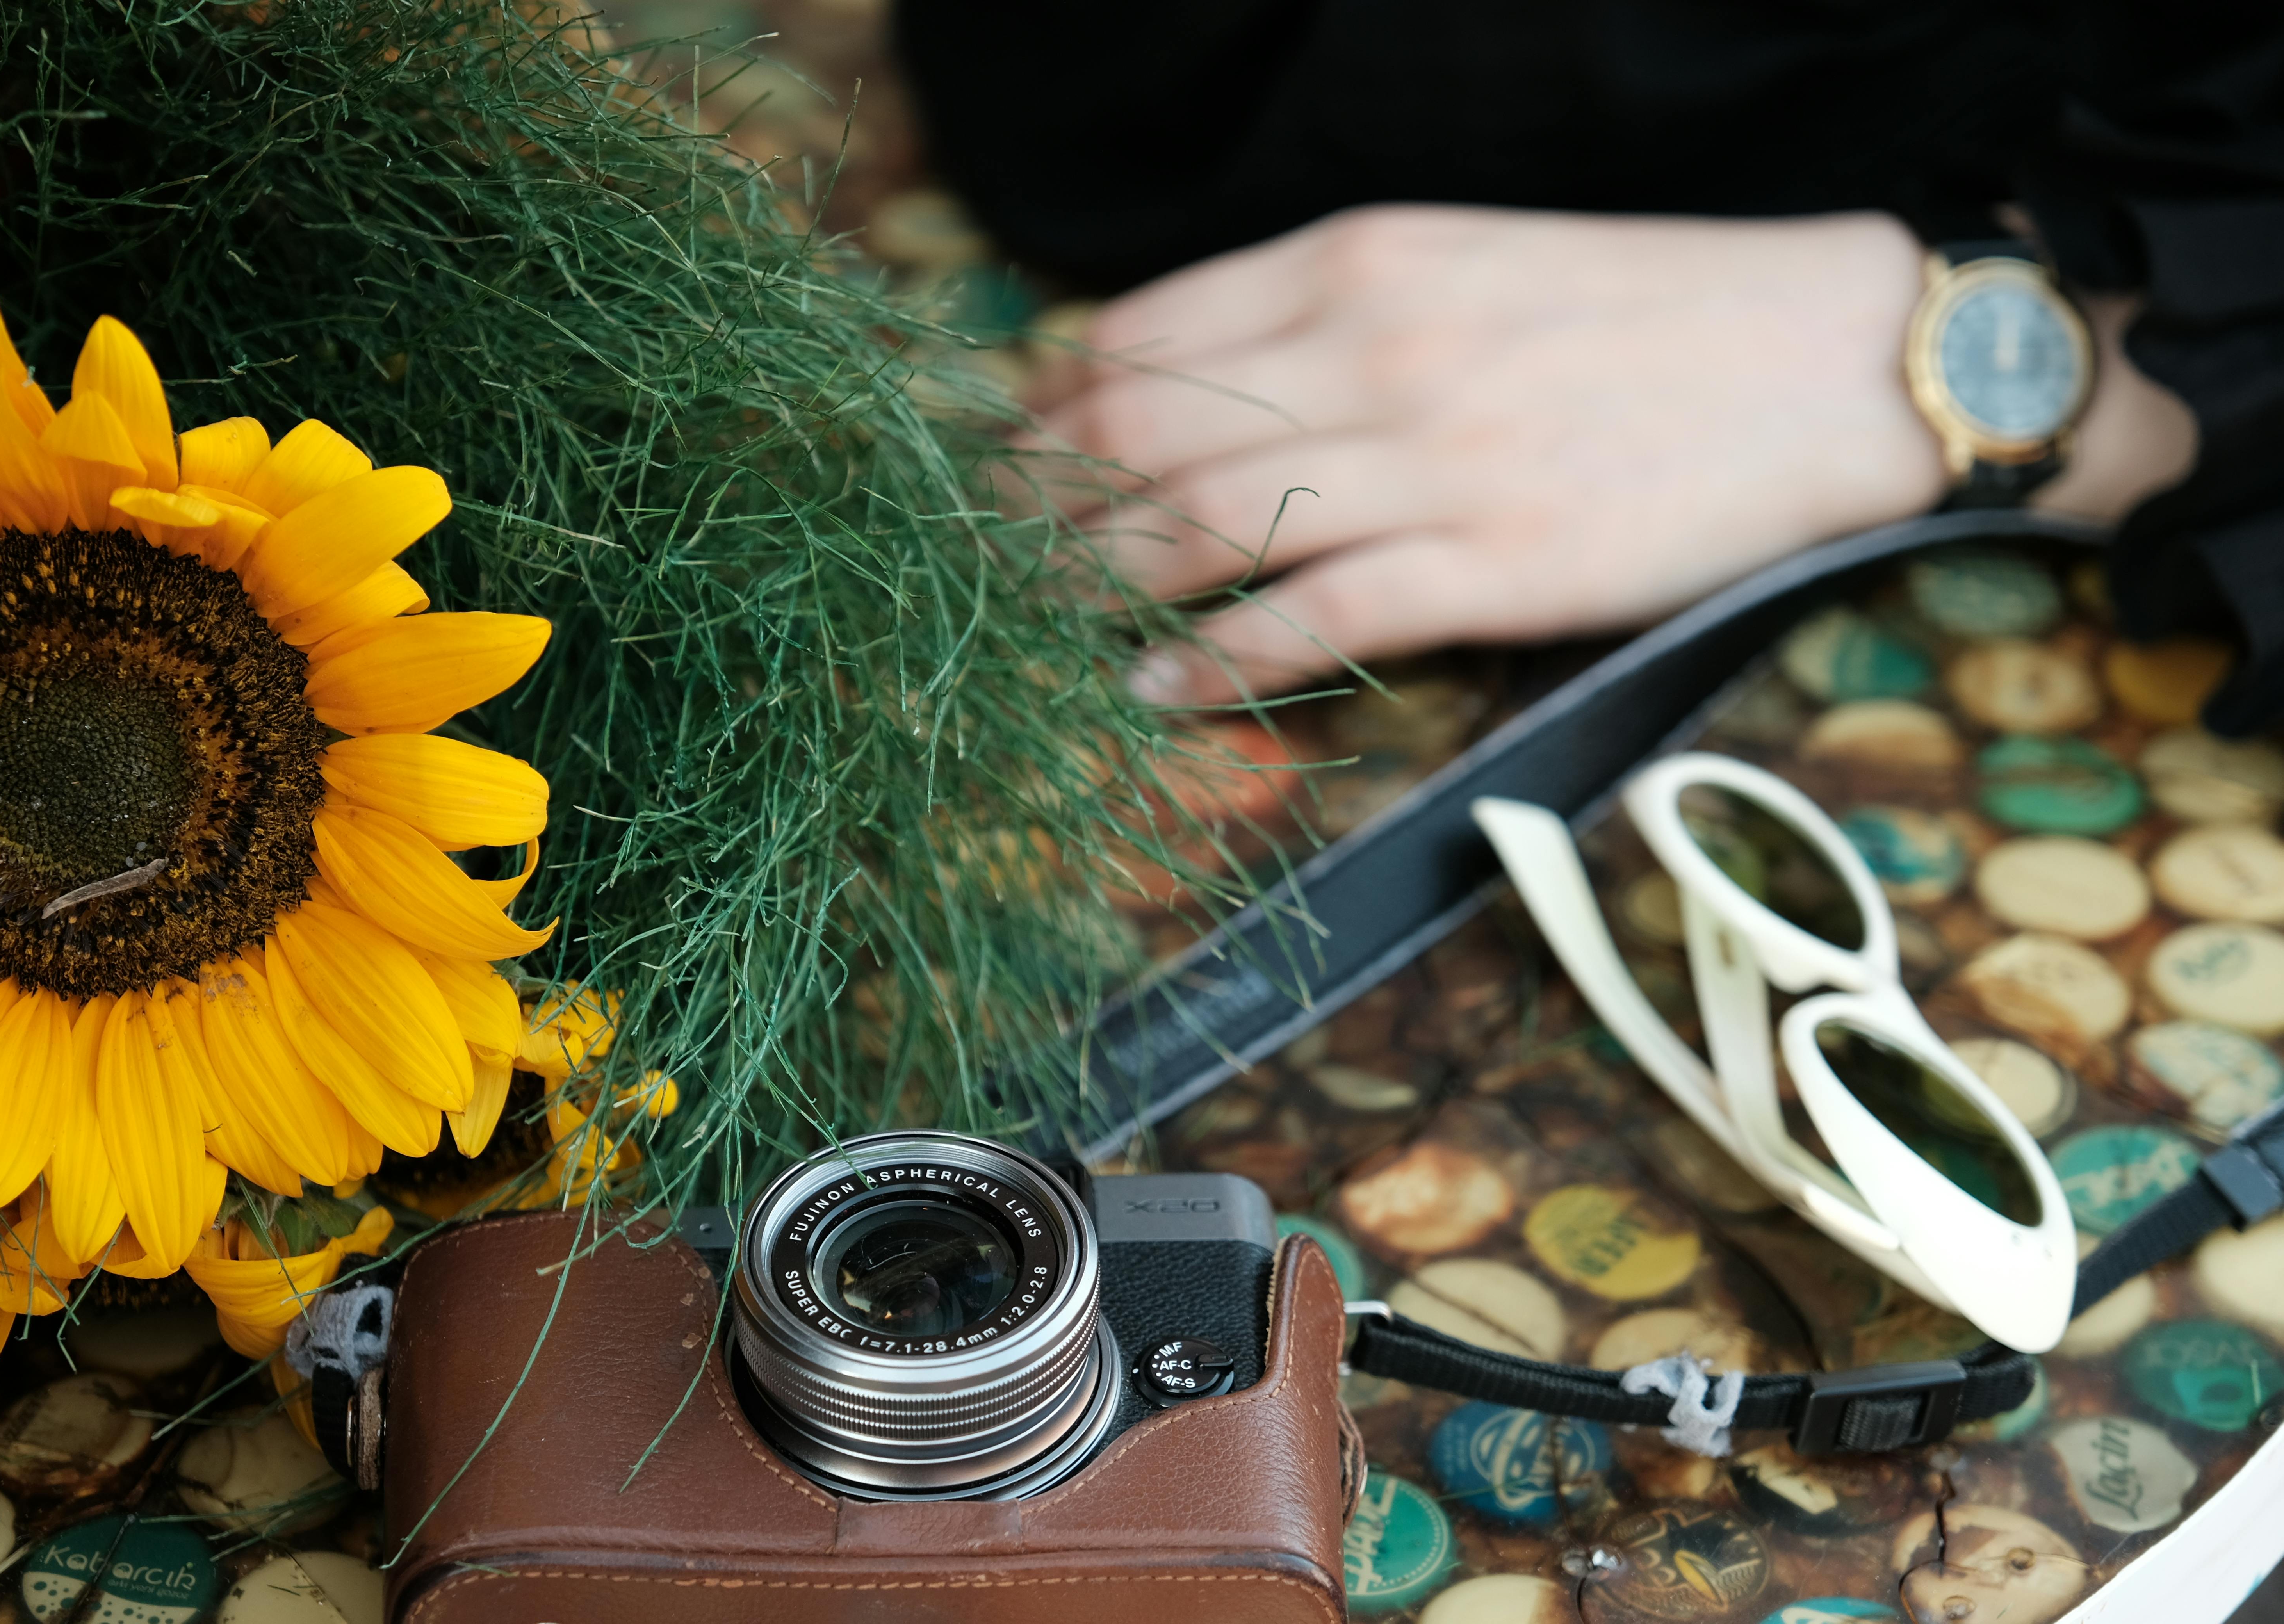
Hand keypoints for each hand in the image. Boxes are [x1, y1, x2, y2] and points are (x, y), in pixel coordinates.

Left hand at [1025, 206, 2188, 705]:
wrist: (1832, 361)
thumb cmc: (1646, 315)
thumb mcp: (1464, 262)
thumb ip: (1323, 311)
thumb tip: (1188, 374)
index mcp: (1362, 261)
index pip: (1146, 334)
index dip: (1050, 406)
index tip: (1003, 457)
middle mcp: (1375, 349)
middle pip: (1143, 433)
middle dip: (1041, 503)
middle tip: (977, 559)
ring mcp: (1432, 461)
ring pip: (1203, 528)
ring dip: (1099, 586)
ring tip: (1032, 629)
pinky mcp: (1492, 565)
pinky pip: (1310, 620)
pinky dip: (1214, 663)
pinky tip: (1153, 689)